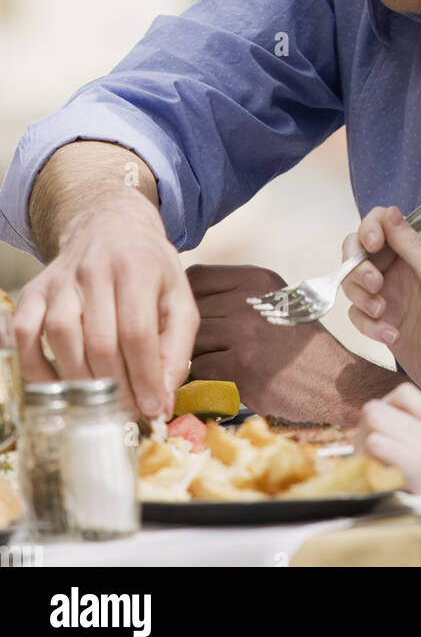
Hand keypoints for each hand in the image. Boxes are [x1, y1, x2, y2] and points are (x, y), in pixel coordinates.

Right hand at [14, 193, 196, 417]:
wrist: (109, 225)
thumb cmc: (148, 268)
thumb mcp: (178, 297)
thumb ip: (177, 347)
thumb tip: (161, 399)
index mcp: (138, 268)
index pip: (137, 332)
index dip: (143, 377)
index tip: (151, 408)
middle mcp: (96, 271)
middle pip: (100, 341)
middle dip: (116, 387)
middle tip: (128, 411)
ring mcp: (60, 280)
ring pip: (61, 339)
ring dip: (81, 382)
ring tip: (101, 402)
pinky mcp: (34, 291)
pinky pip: (25, 335)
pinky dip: (36, 368)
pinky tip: (59, 387)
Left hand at [187, 263, 399, 425]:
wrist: (333, 380)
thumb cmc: (300, 345)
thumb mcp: (276, 301)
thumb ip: (238, 296)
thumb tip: (188, 301)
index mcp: (256, 279)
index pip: (197, 277)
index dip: (187, 297)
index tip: (188, 314)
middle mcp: (248, 299)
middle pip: (192, 311)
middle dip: (190, 332)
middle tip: (200, 349)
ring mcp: (243, 332)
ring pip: (193, 341)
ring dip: (197, 356)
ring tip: (215, 365)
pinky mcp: (240, 366)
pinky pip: (200, 369)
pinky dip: (206, 378)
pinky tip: (224, 381)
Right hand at [341, 206, 420, 422]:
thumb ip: (413, 247)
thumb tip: (389, 212)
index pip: (382, 223)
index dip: (369, 229)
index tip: (370, 246)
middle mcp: (403, 268)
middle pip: (359, 251)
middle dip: (358, 266)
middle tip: (374, 285)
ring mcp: (392, 296)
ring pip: (353, 283)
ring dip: (360, 297)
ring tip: (382, 313)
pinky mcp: (384, 323)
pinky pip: (358, 315)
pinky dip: (367, 325)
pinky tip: (391, 336)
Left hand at [357, 382, 420, 566]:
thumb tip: (412, 460)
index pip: (406, 395)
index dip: (383, 413)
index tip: (378, 440)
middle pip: (382, 404)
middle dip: (365, 429)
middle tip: (365, 460)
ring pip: (374, 417)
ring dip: (361, 444)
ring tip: (366, 472)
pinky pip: (378, 444)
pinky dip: (367, 460)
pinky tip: (374, 482)